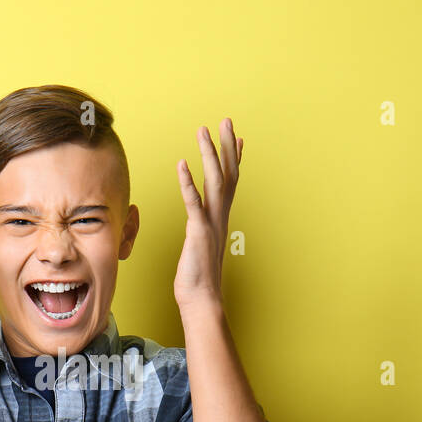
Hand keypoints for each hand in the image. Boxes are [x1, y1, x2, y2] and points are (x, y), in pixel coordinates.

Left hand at [174, 118, 242, 310]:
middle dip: (227, 146)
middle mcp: (220, 217)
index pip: (231, 182)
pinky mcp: (199, 232)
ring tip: (203, 130)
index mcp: (220, 218)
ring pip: (215, 181)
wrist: (202, 300)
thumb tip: (201, 225)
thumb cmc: (198, 278)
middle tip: (226, 121)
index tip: (239, 138)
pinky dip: (188, 183)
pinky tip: (182, 164)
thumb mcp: (201, 246)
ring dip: (209, 154)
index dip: (235, 159)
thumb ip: (202, 230)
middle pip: (228, 174)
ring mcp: (211, 223)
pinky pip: (194, 202)